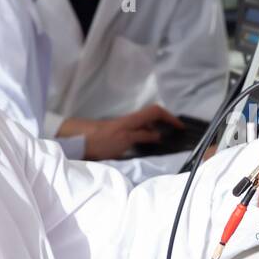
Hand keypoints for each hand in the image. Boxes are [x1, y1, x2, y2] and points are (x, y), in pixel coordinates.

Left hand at [58, 104, 182, 159]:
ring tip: (165, 143)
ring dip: (157, 131)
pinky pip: (138, 132)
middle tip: (175, 135)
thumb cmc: (101, 140)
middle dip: (166, 123)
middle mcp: (130, 121)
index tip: (181, 127)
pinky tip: (146, 146)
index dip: (170, 117)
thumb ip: (142, 136)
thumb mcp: (125, 139)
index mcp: (133, 119)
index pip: (156, 111)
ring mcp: (124, 127)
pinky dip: (146, 137)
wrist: (78, 141)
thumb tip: (158, 134)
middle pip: (153, 117)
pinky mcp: (118, 134)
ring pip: (145, 125)